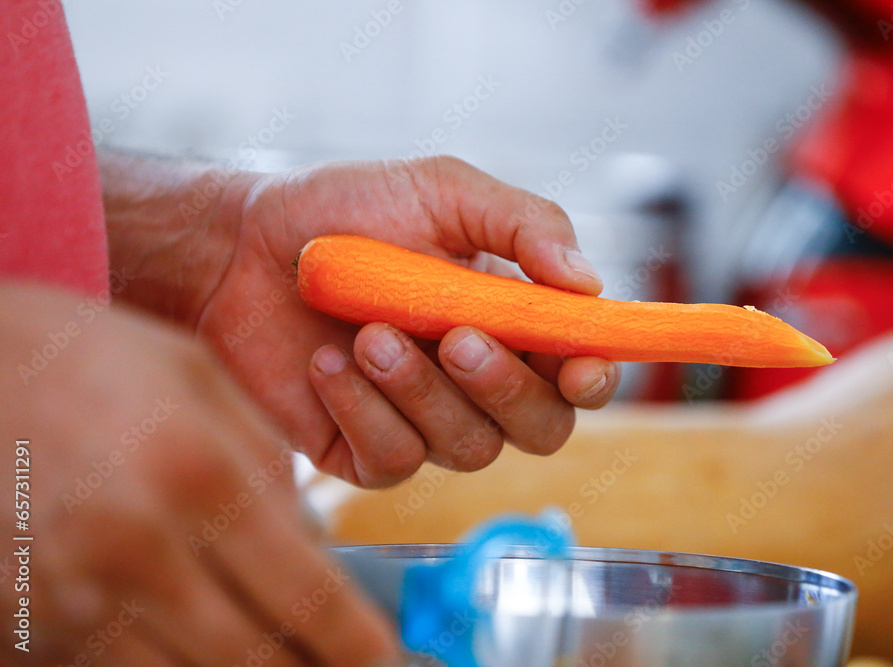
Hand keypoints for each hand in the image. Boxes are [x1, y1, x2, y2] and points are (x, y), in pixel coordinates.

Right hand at [0, 284, 398, 665]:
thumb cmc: (88, 358)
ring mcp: (68, 598)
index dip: (359, 645)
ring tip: (273, 653)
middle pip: (251, 662)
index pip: (306, 597)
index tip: (386, 660)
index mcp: (196, 477)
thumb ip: (266, 467)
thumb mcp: (198, 381)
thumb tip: (314, 550)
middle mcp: (134, 549)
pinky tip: (189, 637)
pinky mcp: (21, 625)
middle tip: (338, 666)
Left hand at [104, 154, 620, 486]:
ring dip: (422, 392)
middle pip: (540, 428)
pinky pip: (395, 461)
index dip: (594, 378)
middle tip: (455, 337)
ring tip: (368, 333)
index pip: (579, 373)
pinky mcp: (365, 451)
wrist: (239, 246)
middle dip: (504, 388)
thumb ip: (524, 225)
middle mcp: (477, 381)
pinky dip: (365, 412)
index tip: (581, 365)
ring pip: (468, 448)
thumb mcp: (442, 191)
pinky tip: (327, 366)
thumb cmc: (346, 212)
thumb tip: (589, 284)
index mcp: (512, 321)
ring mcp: (424, 420)